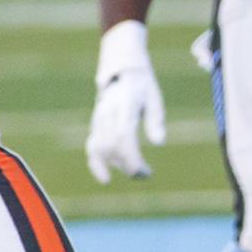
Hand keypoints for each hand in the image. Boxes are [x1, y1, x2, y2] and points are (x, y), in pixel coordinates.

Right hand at [85, 20, 164, 182]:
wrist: (120, 72)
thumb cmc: (142, 87)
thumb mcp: (154, 99)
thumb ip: (156, 120)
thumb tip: (158, 143)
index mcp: (124, 104)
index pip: (123, 135)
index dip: (131, 157)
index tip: (144, 171)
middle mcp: (107, 112)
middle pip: (111, 145)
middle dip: (128, 164)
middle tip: (146, 174)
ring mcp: (98, 119)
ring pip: (100, 148)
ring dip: (117, 165)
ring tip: (136, 171)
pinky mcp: (95, 126)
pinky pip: (92, 147)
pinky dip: (97, 164)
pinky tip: (106, 178)